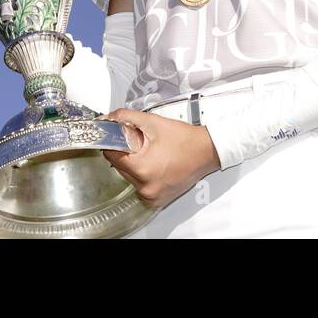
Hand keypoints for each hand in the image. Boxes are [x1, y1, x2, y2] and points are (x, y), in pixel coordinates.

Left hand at [101, 108, 222, 210]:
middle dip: (125, 153)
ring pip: (129, 178)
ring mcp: (153, 196)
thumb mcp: (153, 122)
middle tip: (140, 143)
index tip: (116, 136)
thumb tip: (109, 117)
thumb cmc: (186, 139)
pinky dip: (144, 175)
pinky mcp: (158, 200)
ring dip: (134, 165)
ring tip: (151, 153)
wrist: (208, 151)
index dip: (112, 143)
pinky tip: (156, 164)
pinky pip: (141, 186)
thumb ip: (127, 117)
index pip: (111, 156)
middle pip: (119, 167)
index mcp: (142, 169)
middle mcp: (146, 187)